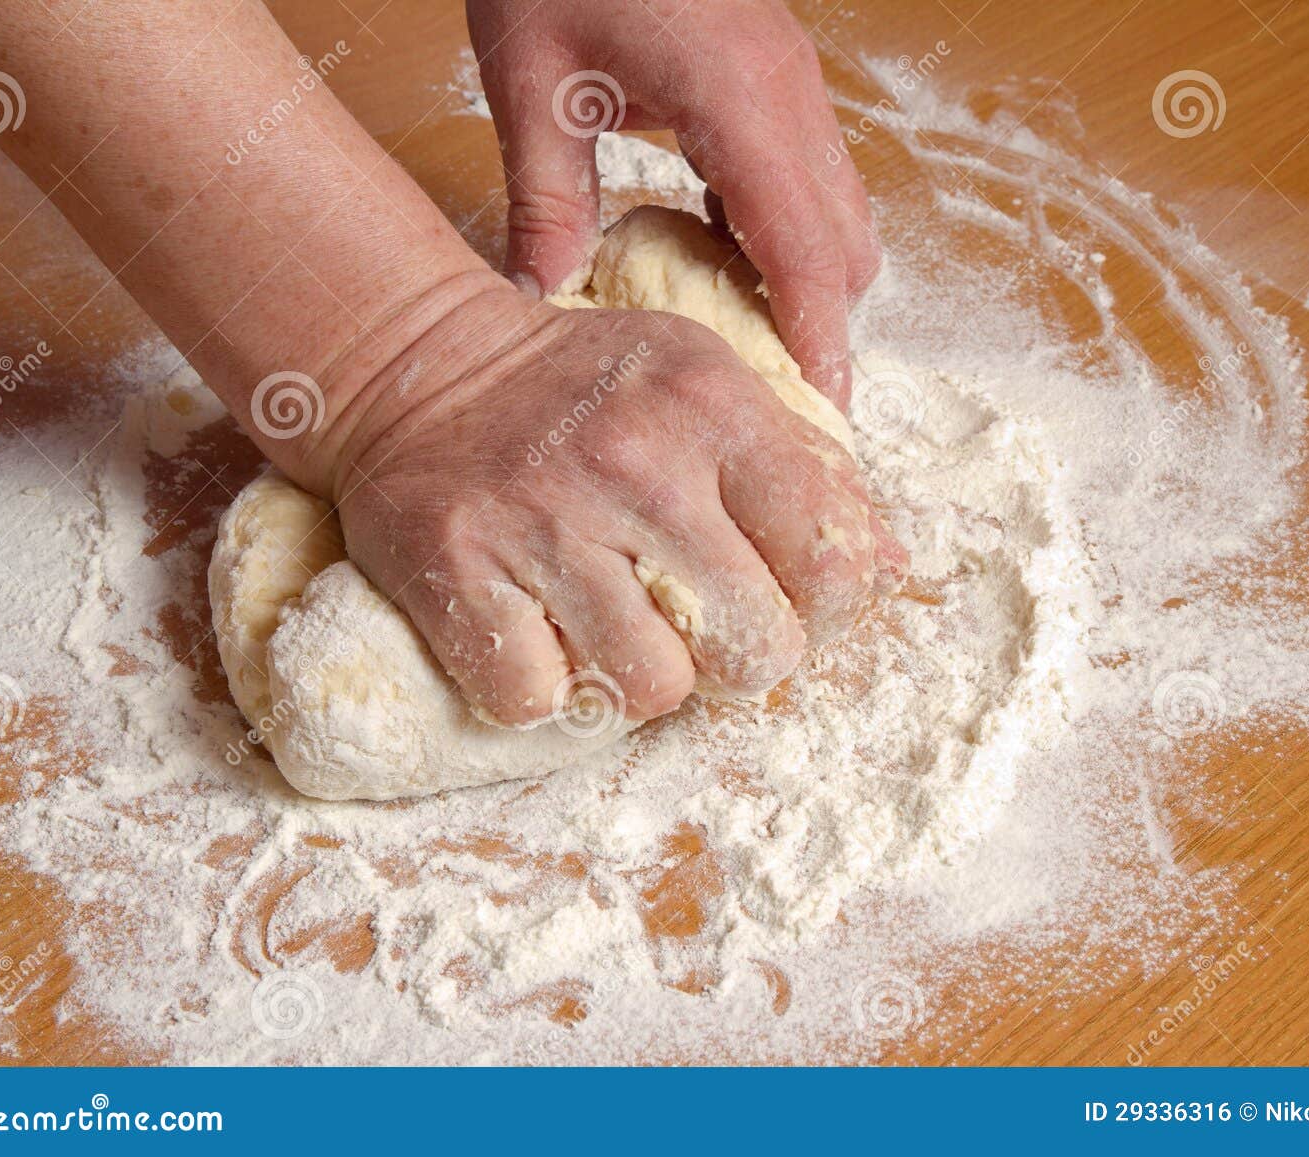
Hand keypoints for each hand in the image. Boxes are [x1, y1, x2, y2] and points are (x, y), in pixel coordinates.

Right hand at [320, 288, 902, 724]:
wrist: (418, 364)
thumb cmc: (584, 388)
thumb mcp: (707, 384)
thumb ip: (805, 468)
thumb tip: (891, 570)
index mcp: (716, 409)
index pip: (832, 564)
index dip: (826, 611)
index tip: (789, 604)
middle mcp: (638, 464)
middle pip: (755, 650)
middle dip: (736, 657)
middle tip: (698, 625)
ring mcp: (543, 522)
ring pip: (652, 690)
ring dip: (637, 677)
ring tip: (612, 627)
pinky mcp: (458, 570)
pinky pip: (537, 701)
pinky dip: (539, 688)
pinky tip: (534, 632)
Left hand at [466, 0, 879, 407]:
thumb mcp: (529, 85)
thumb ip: (545, 203)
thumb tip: (541, 302)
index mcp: (740, 100)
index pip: (808, 254)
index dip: (819, 345)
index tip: (820, 423)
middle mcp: (789, 95)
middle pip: (846, 247)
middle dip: (817, 323)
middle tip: (761, 390)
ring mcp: (792, 82)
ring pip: (837, 213)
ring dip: (799, 278)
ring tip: (735, 334)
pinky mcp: (774, 77)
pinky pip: (804, 178)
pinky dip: (777, 232)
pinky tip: (712, 251)